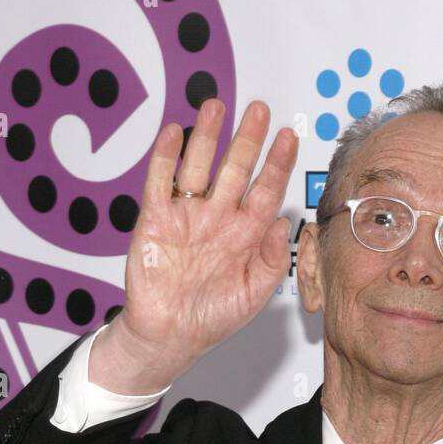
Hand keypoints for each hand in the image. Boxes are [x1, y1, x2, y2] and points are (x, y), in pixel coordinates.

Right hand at [91, 99, 298, 392]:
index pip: (265, 191)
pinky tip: (176, 134)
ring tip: (216, 106)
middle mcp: (217, 219)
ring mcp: (186, 216)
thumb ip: (272, 260)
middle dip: (247, 139)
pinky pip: (160, 182)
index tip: (288, 138)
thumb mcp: (253, 295)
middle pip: (235, 169)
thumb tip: (282, 222)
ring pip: (198, 167)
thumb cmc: (212, 319)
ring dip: (207, 137)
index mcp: (244, 235)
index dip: (276, 164)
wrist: (169, 337)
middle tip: (258, 110)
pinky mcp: (155, 220)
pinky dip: (166, 158)